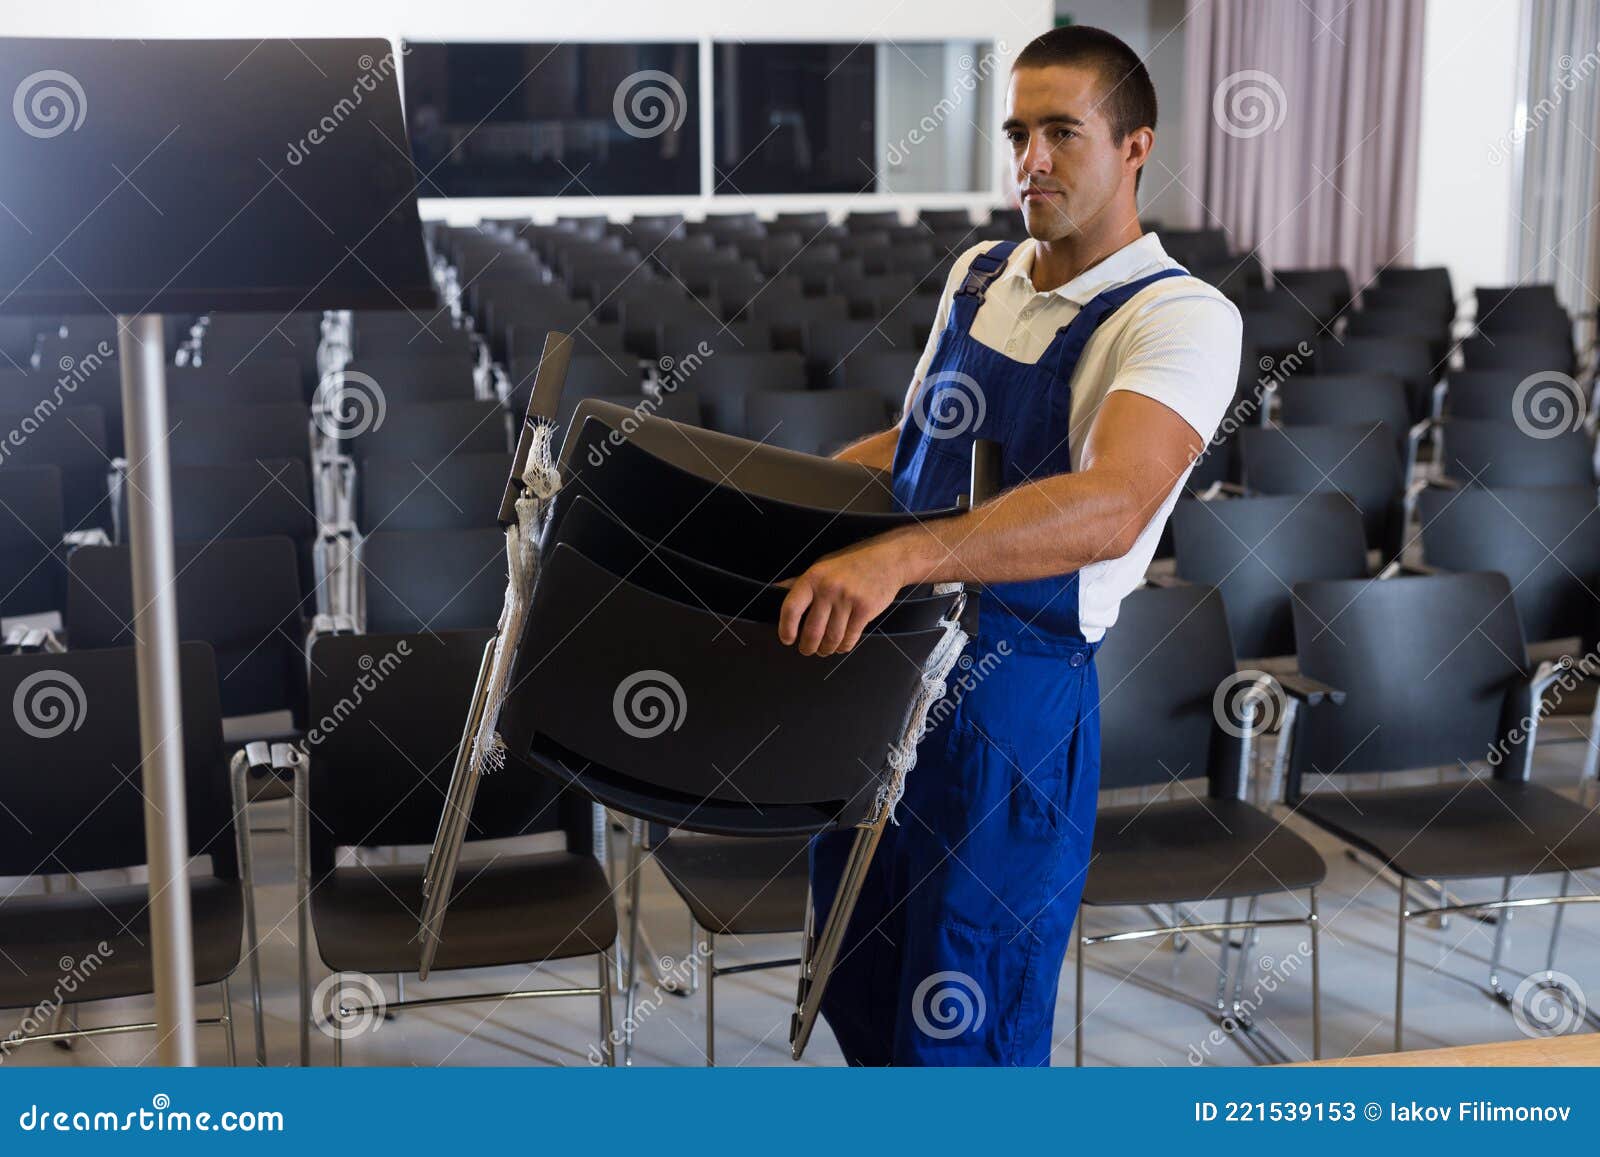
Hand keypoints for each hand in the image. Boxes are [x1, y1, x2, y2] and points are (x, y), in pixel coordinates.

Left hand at [778, 536, 913, 656]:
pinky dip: (844, 646)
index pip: (791, 608)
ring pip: (832, 638)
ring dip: (826, 649)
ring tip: (824, 649)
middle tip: (807, 650)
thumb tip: (775, 590)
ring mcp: (848, 599)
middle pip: (812, 630)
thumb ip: (800, 581)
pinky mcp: (865, 609)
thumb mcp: (821, 566)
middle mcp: (829, 589)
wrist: (887, 559)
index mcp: (813, 578)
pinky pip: (850, 637)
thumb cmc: (850, 563)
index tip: (787, 639)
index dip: (786, 628)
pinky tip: (841, 645)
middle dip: (808, 646)